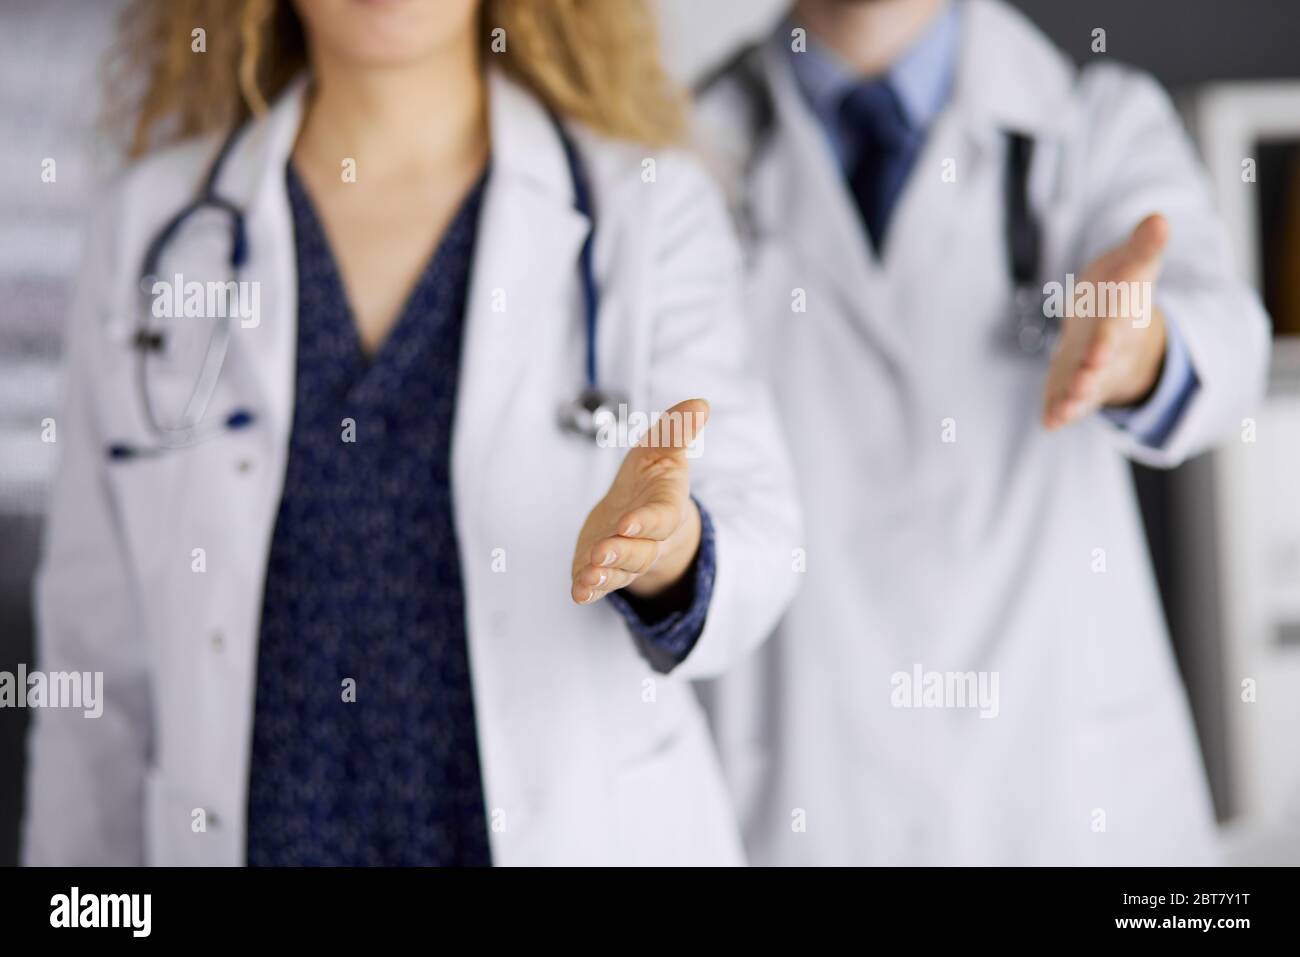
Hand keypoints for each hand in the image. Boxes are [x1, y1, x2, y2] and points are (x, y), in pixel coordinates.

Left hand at [570, 398, 708, 604]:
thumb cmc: (653, 478)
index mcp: (665, 509)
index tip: (628, 524)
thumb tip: (700, 404)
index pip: (659, 518)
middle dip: (622, 553)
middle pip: (640, 552)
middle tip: (601, 552)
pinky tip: (579, 592)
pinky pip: (600, 584)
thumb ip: (677, 430)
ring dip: (604, 575)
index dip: (646, 522)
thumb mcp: (663, 449)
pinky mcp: (604, 569)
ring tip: (588, 575)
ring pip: (620, 572)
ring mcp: (626, 558)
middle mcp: (648, 539)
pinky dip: (590, 589)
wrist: (641, 512)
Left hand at [1042, 214, 1169, 429]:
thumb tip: (1159, 219)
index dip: (1108, 338)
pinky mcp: (1069, 387)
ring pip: (1084, 391)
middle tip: (1083, 381)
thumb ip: (1144, 247)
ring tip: (1064, 410)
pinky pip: (1064, 404)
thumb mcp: (1131, 267)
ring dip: (1074, 400)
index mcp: (1120, 321)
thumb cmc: (1118, 294)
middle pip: (1101, 366)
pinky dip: (1058, 414)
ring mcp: (1089, 374)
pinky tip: (1050, 423)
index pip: (1114, 329)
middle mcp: (1107, 352)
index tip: (1103, 345)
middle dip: (1092, 373)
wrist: (1110, 326)